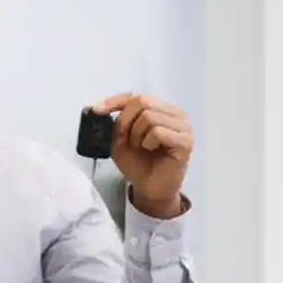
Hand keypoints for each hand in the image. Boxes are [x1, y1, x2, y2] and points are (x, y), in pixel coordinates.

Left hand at [93, 92, 192, 217]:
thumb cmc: (138, 163)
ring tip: (141, 147)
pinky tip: (151, 150)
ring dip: (137, 135)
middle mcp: (175, 113)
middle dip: (126, 121)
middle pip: (143, 101)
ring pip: (150, 116)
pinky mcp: (185, 141)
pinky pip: (159, 131)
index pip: (137, 95)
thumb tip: (100, 108)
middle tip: (126, 139)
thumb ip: (115, 122)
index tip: (96, 110)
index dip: (115, 100)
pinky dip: (148, 141)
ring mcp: (183, 126)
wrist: (149, 188)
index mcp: (161, 109)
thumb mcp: (119, 139)